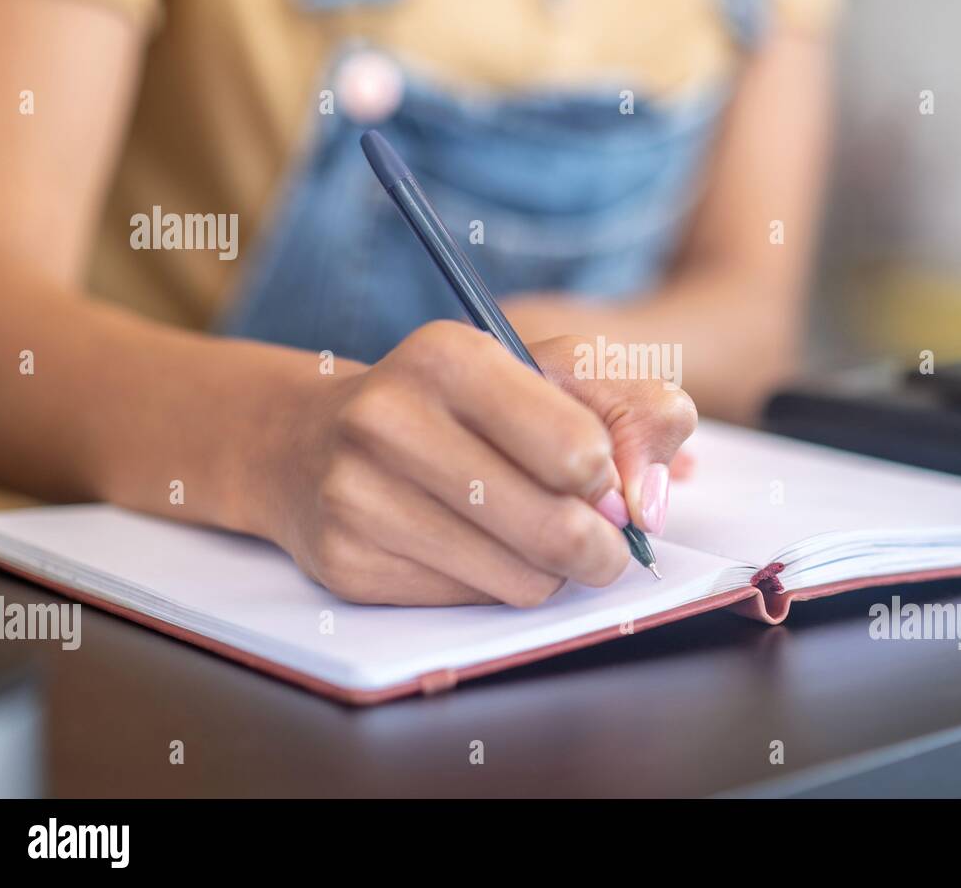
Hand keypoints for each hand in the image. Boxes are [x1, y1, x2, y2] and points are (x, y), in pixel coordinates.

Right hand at [265, 321, 696, 605]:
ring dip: (550, 570)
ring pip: (522, 580)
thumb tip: (650, 502)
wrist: (310, 443)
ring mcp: (359, 497)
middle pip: (558, 528)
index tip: (604, 479)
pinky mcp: (348, 565)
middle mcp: (390, 420)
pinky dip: (496, 585)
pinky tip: (472, 547)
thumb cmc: (459, 404)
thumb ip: (635, 411)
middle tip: (602, 539)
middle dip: (602, 546)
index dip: (614, 479)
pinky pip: (472, 605)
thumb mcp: (551, 373)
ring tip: (531, 535)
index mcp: (449, 356)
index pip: (580, 451)